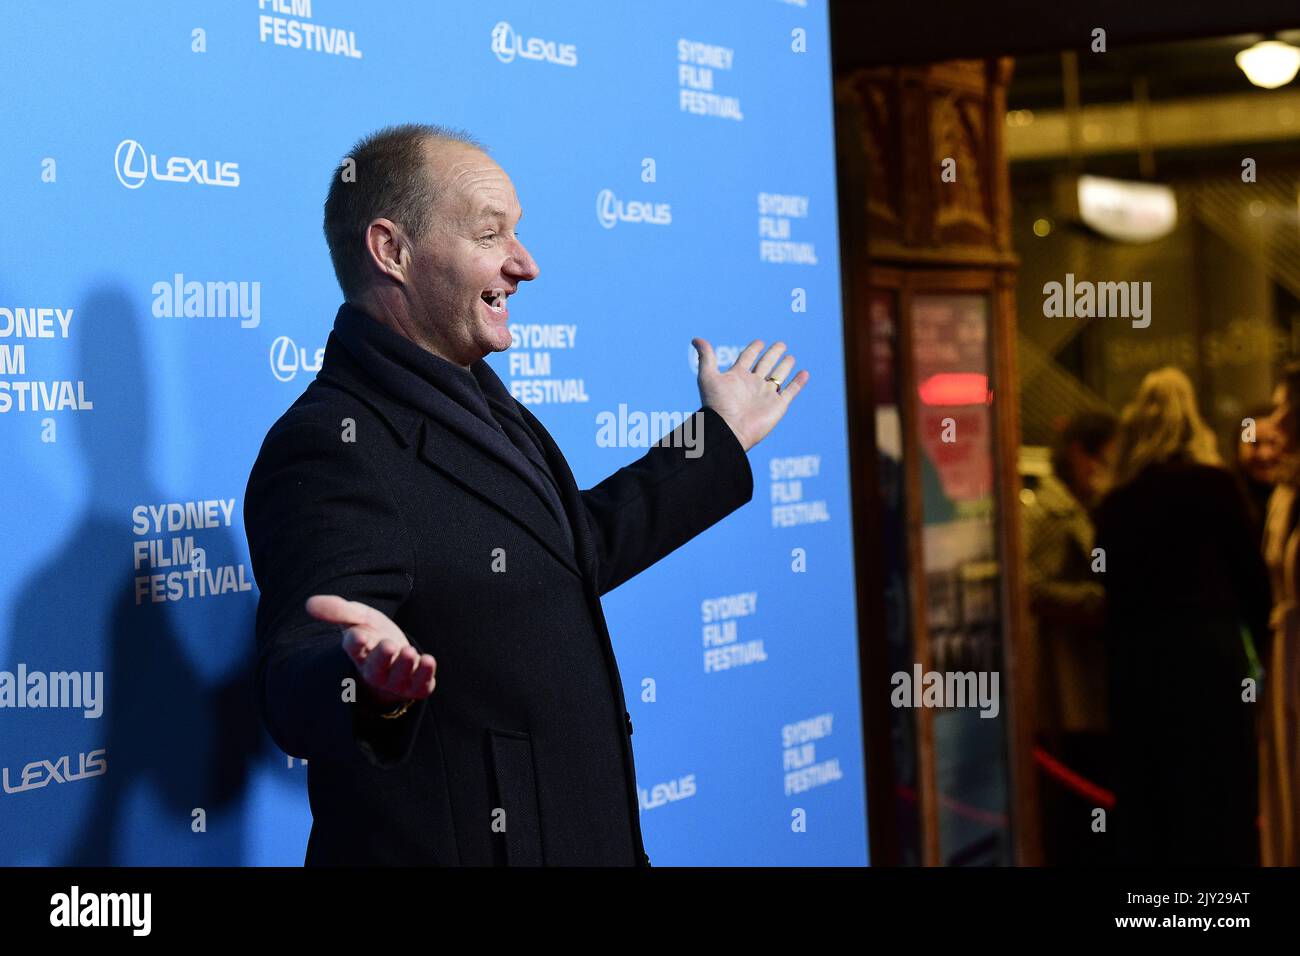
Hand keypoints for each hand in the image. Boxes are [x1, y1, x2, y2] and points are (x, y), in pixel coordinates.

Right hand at [305, 595, 436, 706]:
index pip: (354, 649)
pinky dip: (426, 674)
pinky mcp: (417, 685)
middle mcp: (376, 669)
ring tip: (408, 651)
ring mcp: (396, 680)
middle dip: (382, 657)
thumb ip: (337, 610)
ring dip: (404, 665)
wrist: (396, 654)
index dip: (355, 643)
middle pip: (376, 667)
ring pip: (399, 677)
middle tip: (388, 645)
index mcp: (359, 652)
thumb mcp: (357, 616)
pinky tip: (429, 659)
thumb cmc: (373, 633)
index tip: (357, 636)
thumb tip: (309, 604)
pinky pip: (421, 684)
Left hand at [692, 338, 808, 451]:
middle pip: (765, 365)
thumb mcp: (708, 376)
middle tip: (781, 344)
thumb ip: (706, 357)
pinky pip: (791, 391)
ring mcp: (766, 395)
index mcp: (737, 377)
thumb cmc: (717, 404)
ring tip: (790, 358)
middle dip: (773, 354)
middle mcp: (752, 385)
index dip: (753, 349)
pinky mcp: (778, 406)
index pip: (747, 358)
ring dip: (785, 367)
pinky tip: (804, 373)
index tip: (759, 342)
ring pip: (778, 377)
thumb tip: (696, 339)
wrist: (729, 430)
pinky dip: (798, 383)